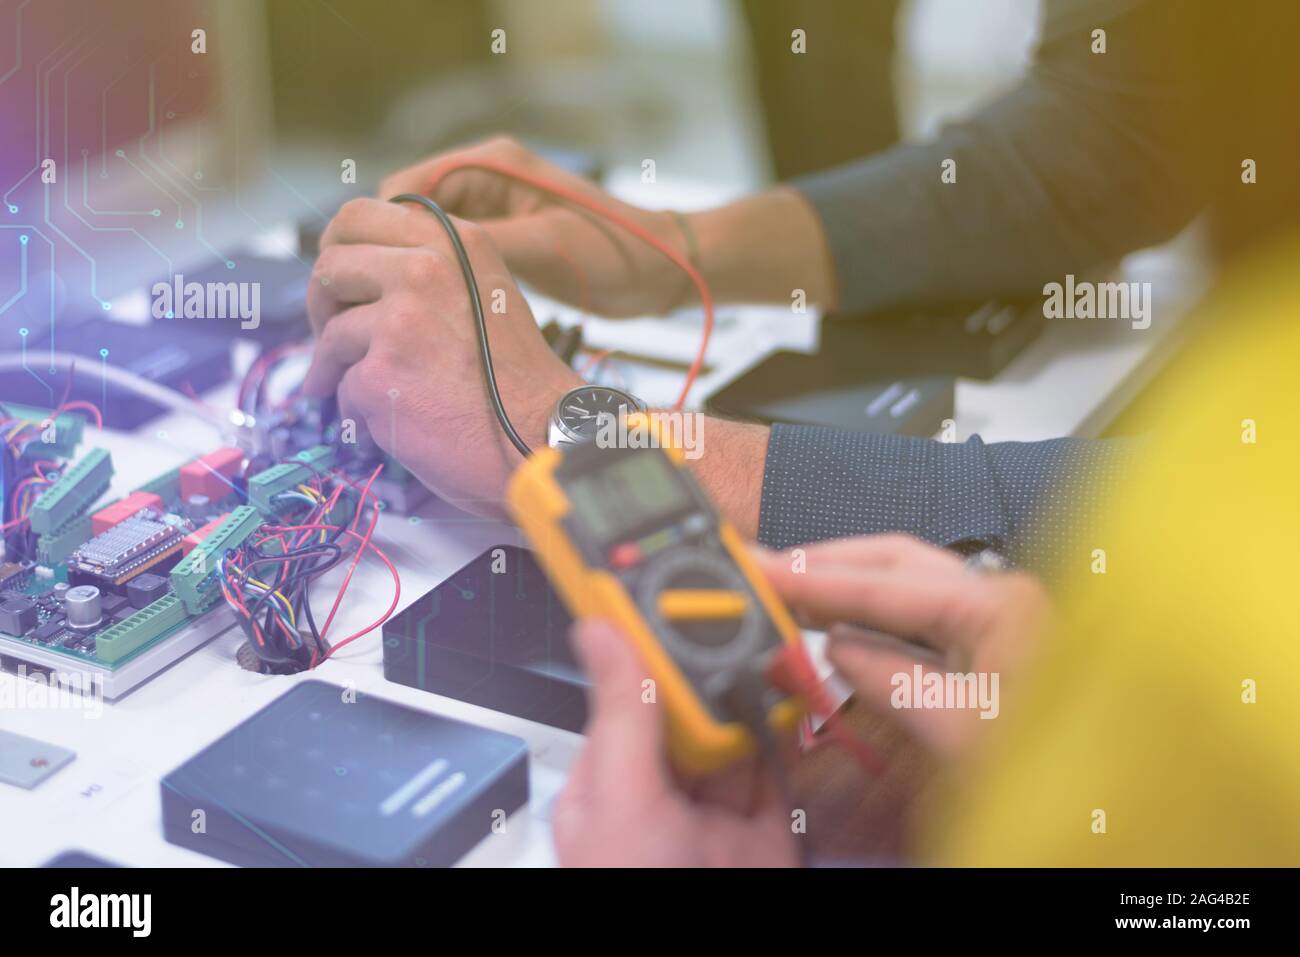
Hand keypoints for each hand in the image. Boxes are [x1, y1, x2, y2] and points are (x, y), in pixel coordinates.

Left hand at [302, 200, 580, 517]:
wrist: (542, 436)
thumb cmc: (515, 378)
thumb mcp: (487, 292)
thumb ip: (431, 269)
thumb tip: (360, 271)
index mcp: (453, 242)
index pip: (358, 215)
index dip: (337, 248)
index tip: (338, 280)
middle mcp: (425, 268)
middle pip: (332, 264)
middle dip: (322, 304)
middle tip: (331, 334)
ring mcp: (400, 320)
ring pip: (331, 332)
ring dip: (334, 366)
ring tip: (354, 391)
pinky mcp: (380, 372)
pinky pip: (341, 385)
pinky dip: (355, 409)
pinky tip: (383, 422)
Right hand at [377, 136, 691, 316]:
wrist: (660, 269)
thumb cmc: (616, 250)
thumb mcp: (544, 246)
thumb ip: (479, 245)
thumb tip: (416, 261)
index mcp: (488, 163)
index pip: (403, 186)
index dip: (380, 232)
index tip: (368, 279)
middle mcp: (481, 180)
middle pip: (404, 214)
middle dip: (387, 256)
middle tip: (374, 305)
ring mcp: (489, 211)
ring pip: (422, 241)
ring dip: (410, 274)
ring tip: (396, 315)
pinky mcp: (498, 241)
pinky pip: (449, 258)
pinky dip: (435, 283)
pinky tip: (429, 315)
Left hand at [552, 621, 797, 866]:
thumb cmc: (638, 895)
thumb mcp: (624, 803)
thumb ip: (622, 718)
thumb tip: (598, 633)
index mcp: (605, 790)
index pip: (623, 702)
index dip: (645, 652)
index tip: (664, 599)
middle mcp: (657, 801)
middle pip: (685, 717)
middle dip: (709, 675)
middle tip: (733, 620)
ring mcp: (710, 819)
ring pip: (733, 741)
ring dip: (750, 700)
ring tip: (766, 651)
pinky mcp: (762, 839)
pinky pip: (776, 777)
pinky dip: (785, 739)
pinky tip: (791, 700)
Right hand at [753, 536, 1051, 759]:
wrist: (1119, 812)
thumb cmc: (1060, 771)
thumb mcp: (963, 735)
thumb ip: (893, 683)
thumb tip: (837, 649)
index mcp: (999, 605)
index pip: (885, 583)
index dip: (815, 578)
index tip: (759, 568)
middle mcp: (1000, 597)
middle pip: (894, 562)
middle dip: (828, 564)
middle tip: (764, 567)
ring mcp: (999, 618)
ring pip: (906, 584)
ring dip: (847, 586)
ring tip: (788, 587)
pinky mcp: (992, 646)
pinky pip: (919, 617)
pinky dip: (872, 617)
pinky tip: (838, 623)